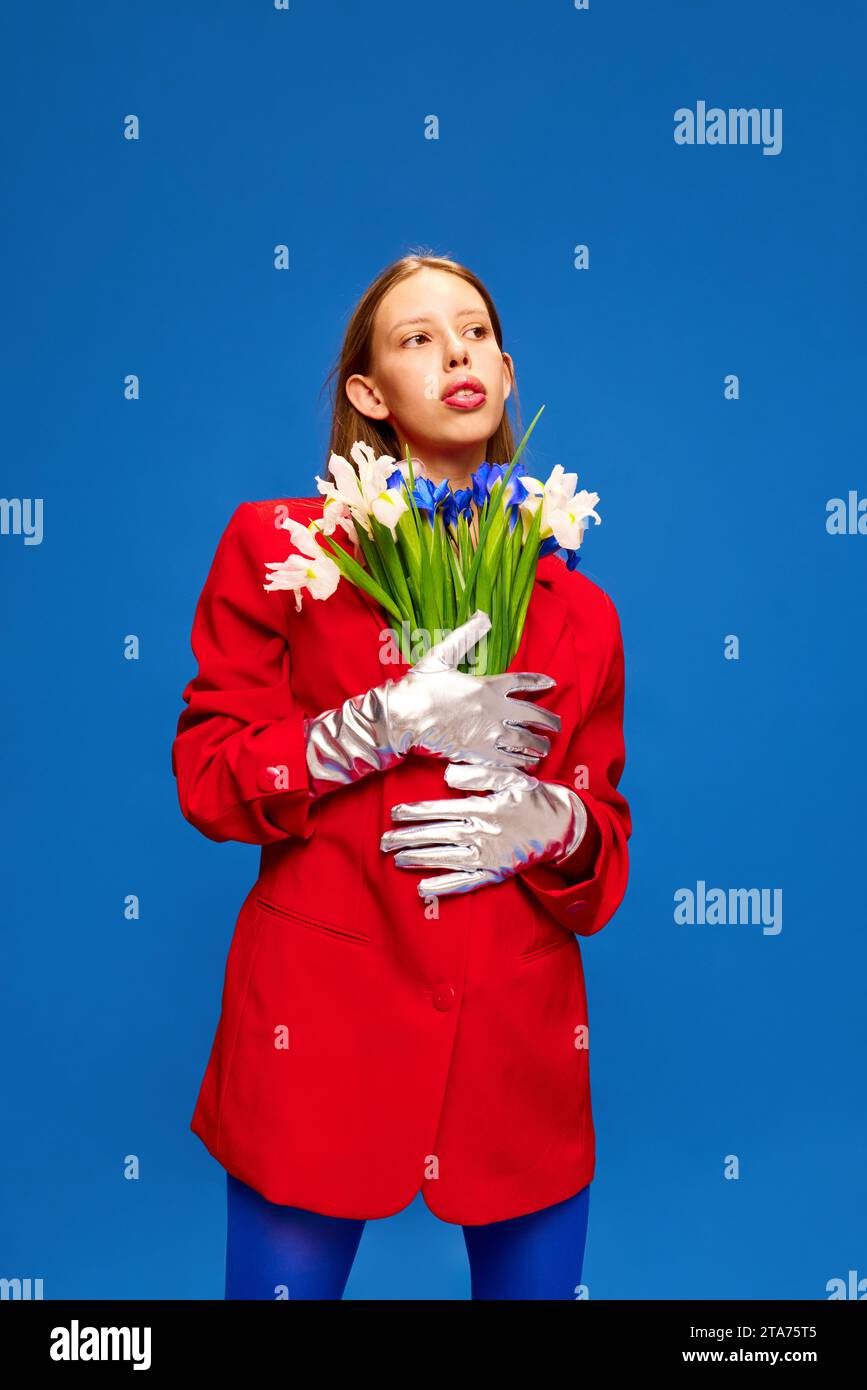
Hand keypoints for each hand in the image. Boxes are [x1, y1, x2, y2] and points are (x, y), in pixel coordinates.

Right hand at [304, 610, 561, 797]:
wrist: (403, 717)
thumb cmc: (419, 687)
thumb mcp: (441, 656)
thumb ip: (465, 637)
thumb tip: (483, 616)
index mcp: (487, 686)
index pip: (522, 682)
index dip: (539, 682)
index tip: (552, 683)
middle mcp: (493, 710)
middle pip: (532, 716)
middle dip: (549, 722)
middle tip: (557, 726)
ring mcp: (488, 734)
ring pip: (524, 742)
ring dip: (538, 746)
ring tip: (544, 749)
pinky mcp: (478, 754)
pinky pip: (507, 760)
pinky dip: (521, 763)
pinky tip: (528, 765)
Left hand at [379, 762, 587, 896]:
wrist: (561, 826)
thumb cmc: (531, 798)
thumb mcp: (509, 777)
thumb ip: (478, 774)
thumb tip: (447, 774)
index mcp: (482, 808)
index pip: (440, 811)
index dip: (415, 813)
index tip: (394, 814)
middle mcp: (481, 833)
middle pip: (437, 835)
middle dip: (407, 838)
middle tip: (383, 841)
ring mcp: (488, 856)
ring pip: (446, 859)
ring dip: (419, 859)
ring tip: (396, 859)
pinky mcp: (495, 874)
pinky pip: (465, 883)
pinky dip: (443, 887)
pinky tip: (423, 889)